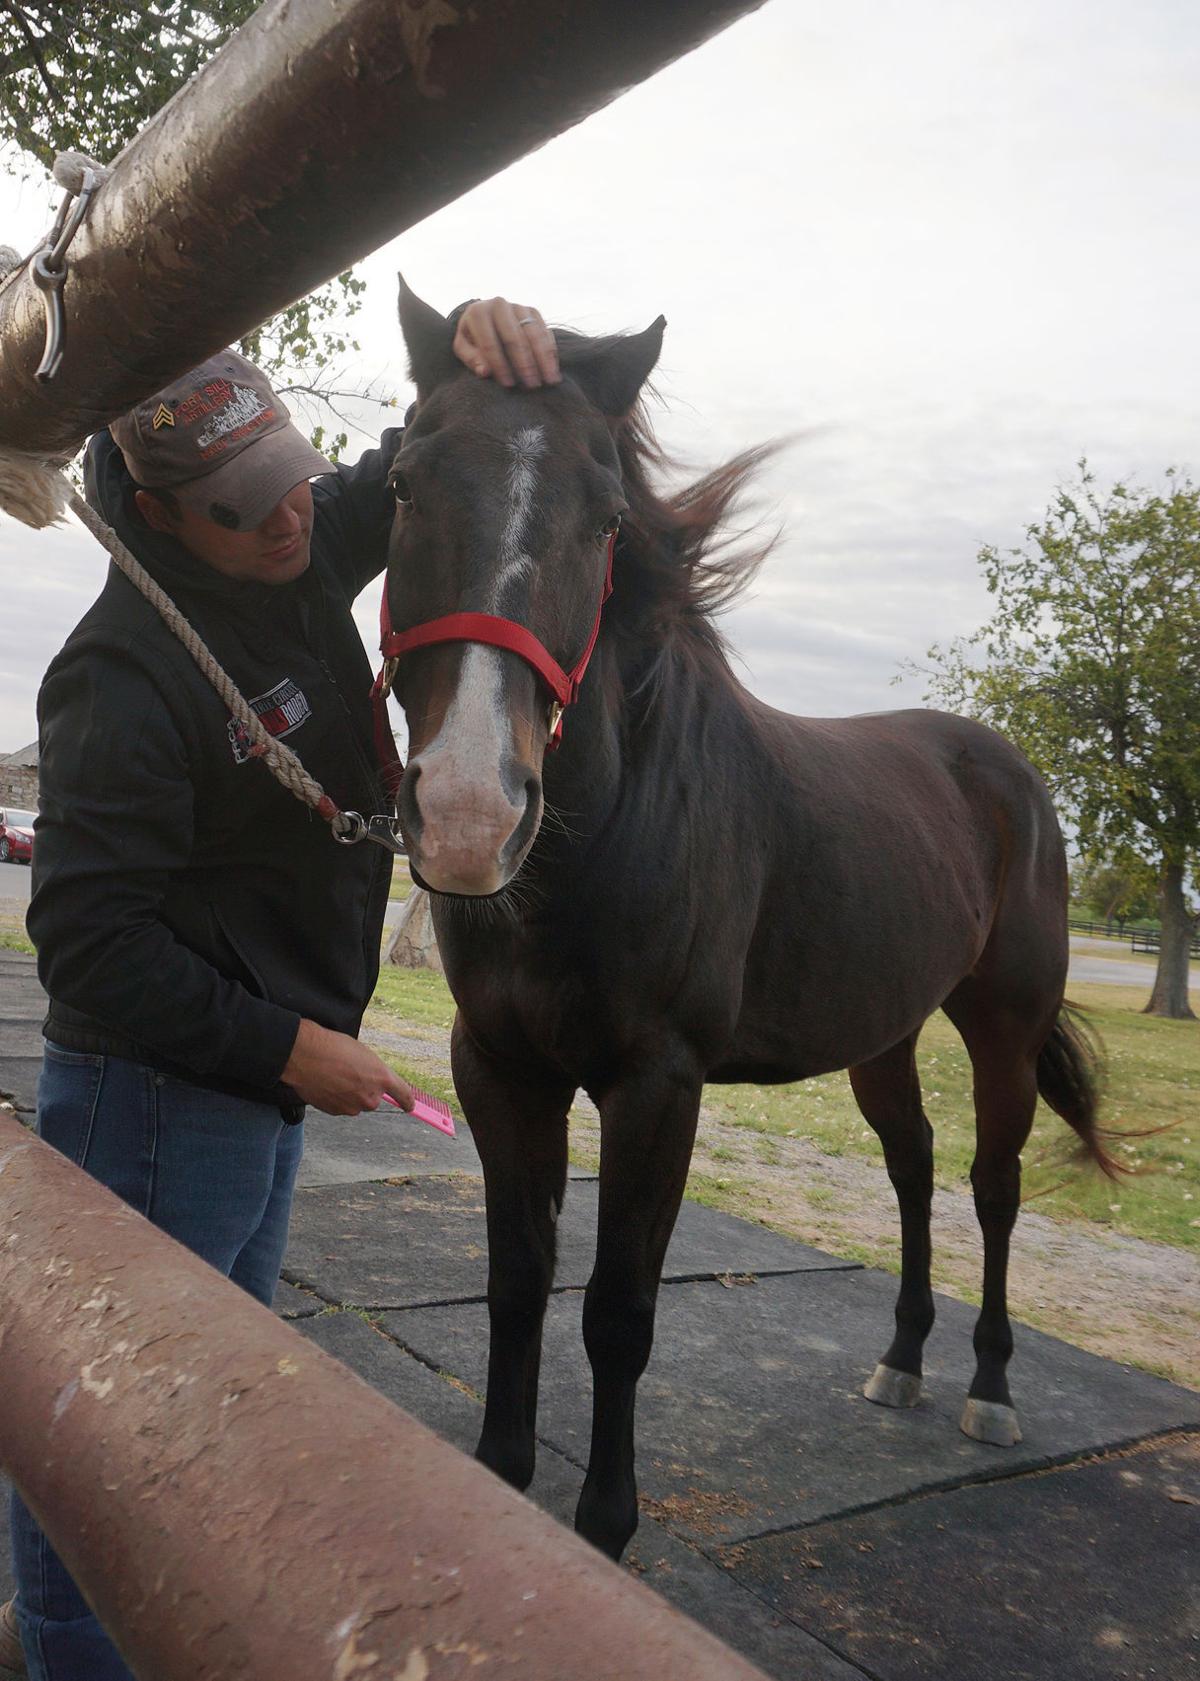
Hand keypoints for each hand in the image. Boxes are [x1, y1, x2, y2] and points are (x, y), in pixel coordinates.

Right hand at [281, 1018, 414, 1115]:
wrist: (304, 1055)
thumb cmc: (332, 1046)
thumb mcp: (362, 1053)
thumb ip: (372, 1071)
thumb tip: (368, 1080)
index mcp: (382, 1078)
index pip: (403, 1094)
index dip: (407, 1101)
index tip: (410, 1106)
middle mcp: (371, 1097)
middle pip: (373, 1097)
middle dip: (364, 1088)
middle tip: (348, 1072)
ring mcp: (353, 1107)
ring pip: (355, 1102)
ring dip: (348, 1093)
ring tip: (333, 1074)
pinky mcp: (336, 1112)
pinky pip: (340, 1105)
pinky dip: (334, 1097)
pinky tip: (325, 1082)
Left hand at [453, 297, 560, 388]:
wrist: (486, 317)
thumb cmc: (473, 338)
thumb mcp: (464, 348)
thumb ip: (471, 359)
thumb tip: (485, 372)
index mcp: (478, 313)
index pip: (489, 342)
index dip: (499, 365)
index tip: (508, 384)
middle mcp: (499, 305)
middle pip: (514, 337)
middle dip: (524, 363)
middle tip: (532, 385)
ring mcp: (518, 306)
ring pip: (534, 333)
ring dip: (543, 358)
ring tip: (549, 380)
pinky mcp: (533, 311)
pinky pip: (545, 331)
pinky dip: (550, 352)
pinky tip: (554, 370)